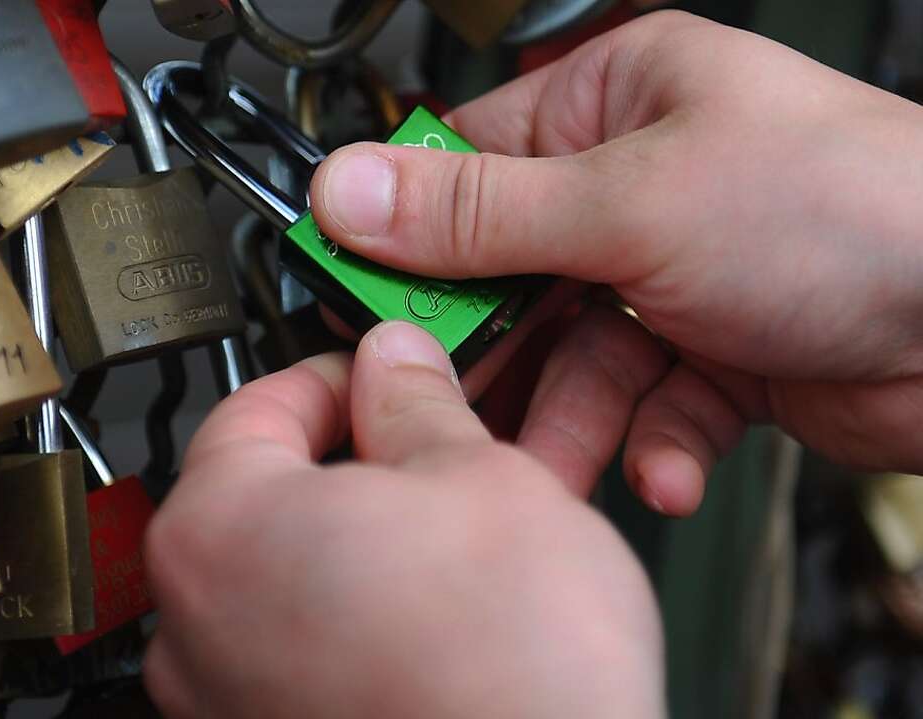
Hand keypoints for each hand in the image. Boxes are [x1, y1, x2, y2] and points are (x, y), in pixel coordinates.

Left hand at [144, 322, 663, 718]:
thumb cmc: (505, 679)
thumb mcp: (481, 481)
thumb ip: (419, 405)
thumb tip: (397, 367)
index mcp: (220, 531)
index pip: (257, 404)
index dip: (336, 376)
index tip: (381, 375)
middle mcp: (195, 625)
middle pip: (268, 494)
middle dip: (351, 462)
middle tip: (428, 452)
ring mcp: (225, 701)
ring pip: (291, 576)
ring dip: (360, 542)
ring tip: (447, 542)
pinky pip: (302, 649)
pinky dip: (356, 616)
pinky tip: (434, 620)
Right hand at [309, 10, 922, 514]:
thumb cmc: (855, 210)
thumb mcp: (632, 202)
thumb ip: (480, 212)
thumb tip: (354, 192)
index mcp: (613, 107)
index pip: (464, 165)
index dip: (406, 235)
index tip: (360, 295)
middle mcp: (636, 186)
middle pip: (511, 278)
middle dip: (496, 352)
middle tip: (457, 400)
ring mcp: (671, 275)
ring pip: (573, 359)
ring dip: (574, 420)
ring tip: (569, 460)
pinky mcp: (708, 354)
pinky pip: (644, 406)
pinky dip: (652, 443)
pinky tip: (668, 462)